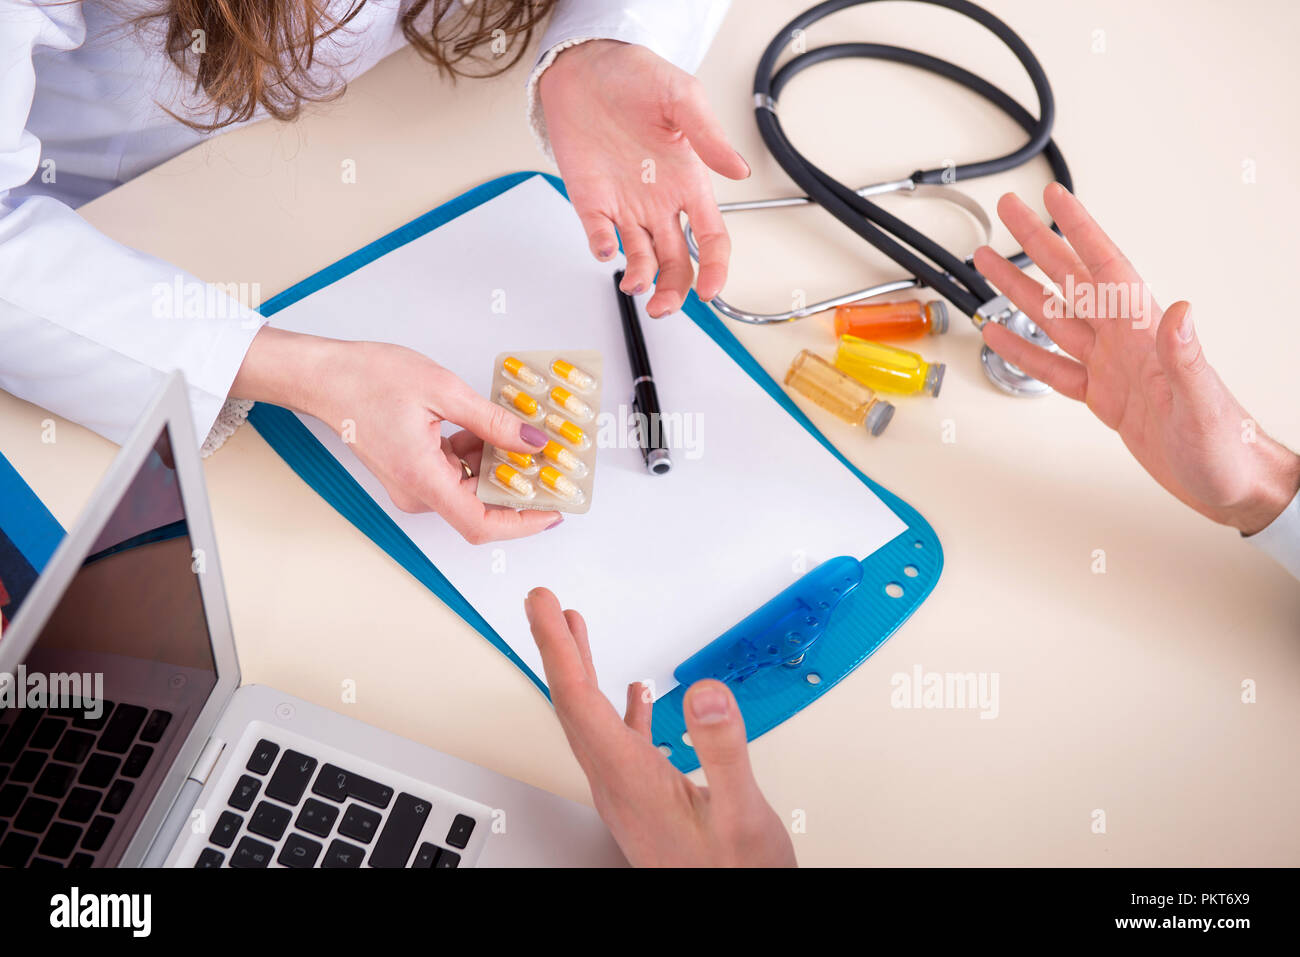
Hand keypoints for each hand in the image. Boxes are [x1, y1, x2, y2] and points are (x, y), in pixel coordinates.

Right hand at [231, 328, 561, 542]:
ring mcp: (414, 485)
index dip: (523, 524)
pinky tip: (493, 429)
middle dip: (520, 487)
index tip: (554, 510)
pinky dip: (479, 455)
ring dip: (500, 467)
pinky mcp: (414, 473)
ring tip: (527, 437)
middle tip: (553, 463)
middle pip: (481, 506)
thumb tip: (532, 443)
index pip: (480, 524)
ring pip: (471, 488)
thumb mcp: (442, 391)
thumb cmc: (366, 379)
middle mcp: (417, 492)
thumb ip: (492, 422)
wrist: (324, 375)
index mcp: (422, 479)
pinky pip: (456, 473)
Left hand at [523, 587, 795, 866]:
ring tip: (575, 633)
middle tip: (544, 605)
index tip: (542, 606)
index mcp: (630, 779)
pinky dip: (618, 707)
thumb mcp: (742, 814)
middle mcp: (618, 784)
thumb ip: (723, 750)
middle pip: (572, 705)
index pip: (578, 700)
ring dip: (581, 672)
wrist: (731, 911)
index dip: (557, 647)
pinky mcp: (645, 799)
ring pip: (591, 721)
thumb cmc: (736, 877)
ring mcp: (628, 793)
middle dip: (557, 649)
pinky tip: (635, 696)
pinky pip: (619, 742)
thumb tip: (704, 693)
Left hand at [539, 40, 749, 316]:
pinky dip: (602, 249)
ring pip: (641, 259)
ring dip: (640, 280)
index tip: (711, 291)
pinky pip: (598, 236)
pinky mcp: (591, 201)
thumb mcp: (682, 98)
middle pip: (677, 262)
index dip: (716, 268)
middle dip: (674, 290)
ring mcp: (625, 205)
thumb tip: (738, 171)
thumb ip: (708, 137)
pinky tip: (605, 248)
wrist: (585, 65)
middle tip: (664, 308)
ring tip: (634, 285)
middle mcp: (660, 202)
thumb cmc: (636, 77)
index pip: (712, 238)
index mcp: (689, 183)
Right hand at [975, 183, 1299, 534]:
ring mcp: (1111, 368)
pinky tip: (1003, 335)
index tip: (1054, 199)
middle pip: (1071, 282)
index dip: (1079, 230)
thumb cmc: (1225, 447)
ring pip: (1054, 318)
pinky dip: (1025, 350)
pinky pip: (1054, 367)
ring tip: (990, 264)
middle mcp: (1125, 343)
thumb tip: (1180, 312)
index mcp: (1145, 335)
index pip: (1105, 270)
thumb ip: (1186, 357)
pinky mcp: (1103, 397)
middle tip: (1010, 213)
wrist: (1229, 483)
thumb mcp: (1204, 403)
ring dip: (1020, 290)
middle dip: (1038, 244)